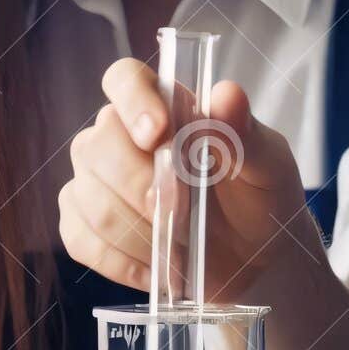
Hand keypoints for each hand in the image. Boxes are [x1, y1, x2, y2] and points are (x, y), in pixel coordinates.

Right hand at [58, 58, 326, 303]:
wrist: (255, 258)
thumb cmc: (260, 196)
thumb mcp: (268, 164)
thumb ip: (245, 131)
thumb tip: (227, 95)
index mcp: (164, 105)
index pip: (125, 79)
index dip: (133, 102)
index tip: (158, 134)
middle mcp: (120, 135)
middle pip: (98, 144)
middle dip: (139, 184)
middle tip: (182, 211)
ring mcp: (96, 180)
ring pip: (89, 196)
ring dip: (136, 229)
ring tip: (178, 248)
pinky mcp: (84, 224)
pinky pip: (80, 238)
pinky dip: (120, 260)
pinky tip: (155, 270)